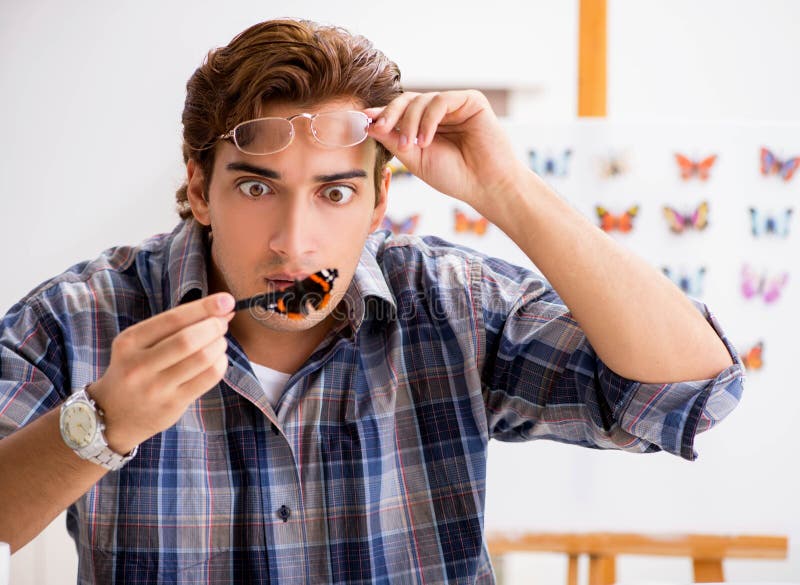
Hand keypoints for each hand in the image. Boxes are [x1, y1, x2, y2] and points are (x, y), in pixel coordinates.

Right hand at [86, 293, 234, 453]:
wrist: (113, 414)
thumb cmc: (135, 369)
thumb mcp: (140, 344)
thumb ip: (176, 326)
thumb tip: (221, 308)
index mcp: (129, 342)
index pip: (173, 319)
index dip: (204, 307)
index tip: (226, 300)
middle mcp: (139, 365)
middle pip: (187, 340)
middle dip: (213, 326)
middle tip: (222, 323)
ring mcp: (155, 388)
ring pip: (201, 359)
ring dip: (219, 345)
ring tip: (220, 342)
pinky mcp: (172, 405)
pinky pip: (207, 378)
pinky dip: (220, 364)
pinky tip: (218, 360)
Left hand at [365, 90, 528, 212]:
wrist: (486, 186)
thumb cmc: (455, 176)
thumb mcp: (416, 159)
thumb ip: (394, 140)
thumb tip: (368, 123)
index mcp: (427, 125)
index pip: (400, 112)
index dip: (381, 115)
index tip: (362, 120)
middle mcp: (440, 113)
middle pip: (407, 101)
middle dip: (391, 114)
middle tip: (380, 128)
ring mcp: (455, 105)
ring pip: (421, 100)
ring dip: (410, 121)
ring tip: (412, 145)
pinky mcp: (471, 100)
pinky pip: (441, 100)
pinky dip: (429, 119)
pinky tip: (426, 139)